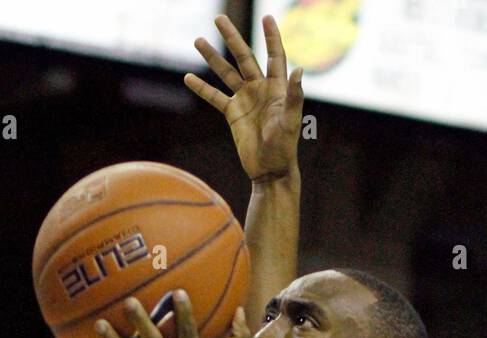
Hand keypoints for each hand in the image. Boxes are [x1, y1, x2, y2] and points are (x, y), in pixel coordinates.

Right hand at [186, 15, 302, 181]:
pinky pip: (215, 97)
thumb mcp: (290, 122)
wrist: (270, 170)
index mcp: (277, 88)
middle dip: (232, 37)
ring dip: (212, 57)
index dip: (272, 37)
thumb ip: (294, 96)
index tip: (266, 17)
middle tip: (219, 18)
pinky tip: (188, 77)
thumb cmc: (284, 148)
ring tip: (197, 40)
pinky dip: (202, 88)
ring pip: (226, 73)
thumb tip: (298, 70)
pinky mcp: (233, 114)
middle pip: (244, 57)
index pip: (275, 56)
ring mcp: (245, 100)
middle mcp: (260, 89)